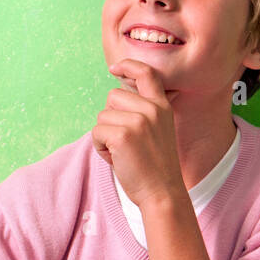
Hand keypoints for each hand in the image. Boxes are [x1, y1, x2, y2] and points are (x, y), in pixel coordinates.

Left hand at [93, 58, 184, 211]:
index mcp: (162, 107)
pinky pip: (96, 132)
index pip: (146, 74)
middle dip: (111, 117)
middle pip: (112, 96)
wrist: (162, 193)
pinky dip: (101, 148)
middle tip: (126, 143)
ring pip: (102, 116)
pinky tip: (117, 160)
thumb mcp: (158, 131)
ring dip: (105, 136)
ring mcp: (138, 120)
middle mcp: (151, 109)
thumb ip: (144, 112)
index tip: (114, 68)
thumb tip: (119, 94)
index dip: (128, 66)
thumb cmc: (155, 167)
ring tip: (124, 153)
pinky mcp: (122, 134)